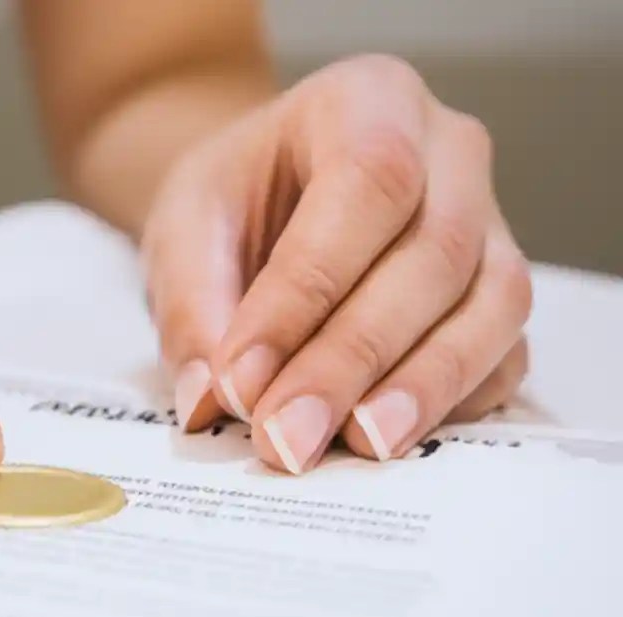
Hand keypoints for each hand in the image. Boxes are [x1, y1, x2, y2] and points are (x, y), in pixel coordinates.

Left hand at [144, 55, 530, 473]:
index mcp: (368, 100)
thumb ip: (191, 306)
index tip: (243, 378)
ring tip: (356, 447)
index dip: (306, 291)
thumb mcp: (182, 229)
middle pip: (434, 251)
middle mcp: (449, 150)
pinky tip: (392, 437)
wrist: (261, 197)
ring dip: (422, 385)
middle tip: (287, 437)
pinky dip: (453, 400)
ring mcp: (492, 221)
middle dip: (353, 357)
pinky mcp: (496, 294)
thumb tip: (211, 400)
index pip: (364, 184)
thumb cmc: (230, 198)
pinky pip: (504, 351)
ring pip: (491, 302)